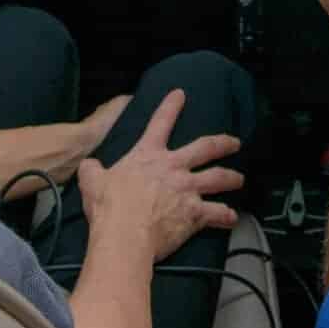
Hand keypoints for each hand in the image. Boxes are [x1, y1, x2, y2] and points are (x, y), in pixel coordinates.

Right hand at [77, 89, 243, 261]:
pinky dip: (226, 216)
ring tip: (239, 179)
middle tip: (234, 142)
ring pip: (218, 178)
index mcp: (149, 155)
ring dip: (231, 178)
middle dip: (222, 143)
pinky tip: (232, 218)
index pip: (160, 123)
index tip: (181, 94)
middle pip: (205, 148)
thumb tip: (89, 166)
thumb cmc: (109, 207)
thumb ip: (92, 170)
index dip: (170, 106)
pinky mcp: (195, 213)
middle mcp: (174, 168)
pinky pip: (217, 213)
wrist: (125, 233)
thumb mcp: (92, 182)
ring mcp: (188, 189)